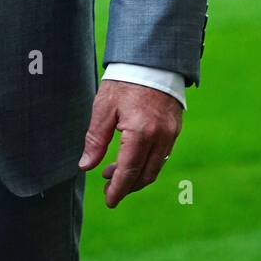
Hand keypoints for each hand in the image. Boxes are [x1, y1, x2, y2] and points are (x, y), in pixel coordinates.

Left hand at [78, 79, 181, 207]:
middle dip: (126, 185)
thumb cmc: (124, 81)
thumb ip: (96, 139)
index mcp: (140, 133)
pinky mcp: (174, 128)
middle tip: (107, 187)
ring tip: (113, 172)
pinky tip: (132, 158)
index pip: (128, 171)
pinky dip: (147, 163)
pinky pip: (162, 155)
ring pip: (155, 167)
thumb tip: (86, 166)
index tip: (109, 201)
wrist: (152, 60)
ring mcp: (170, 134)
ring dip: (136, 176)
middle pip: (144, 175)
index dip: (118, 189)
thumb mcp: (104, 107)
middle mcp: (160, 137)